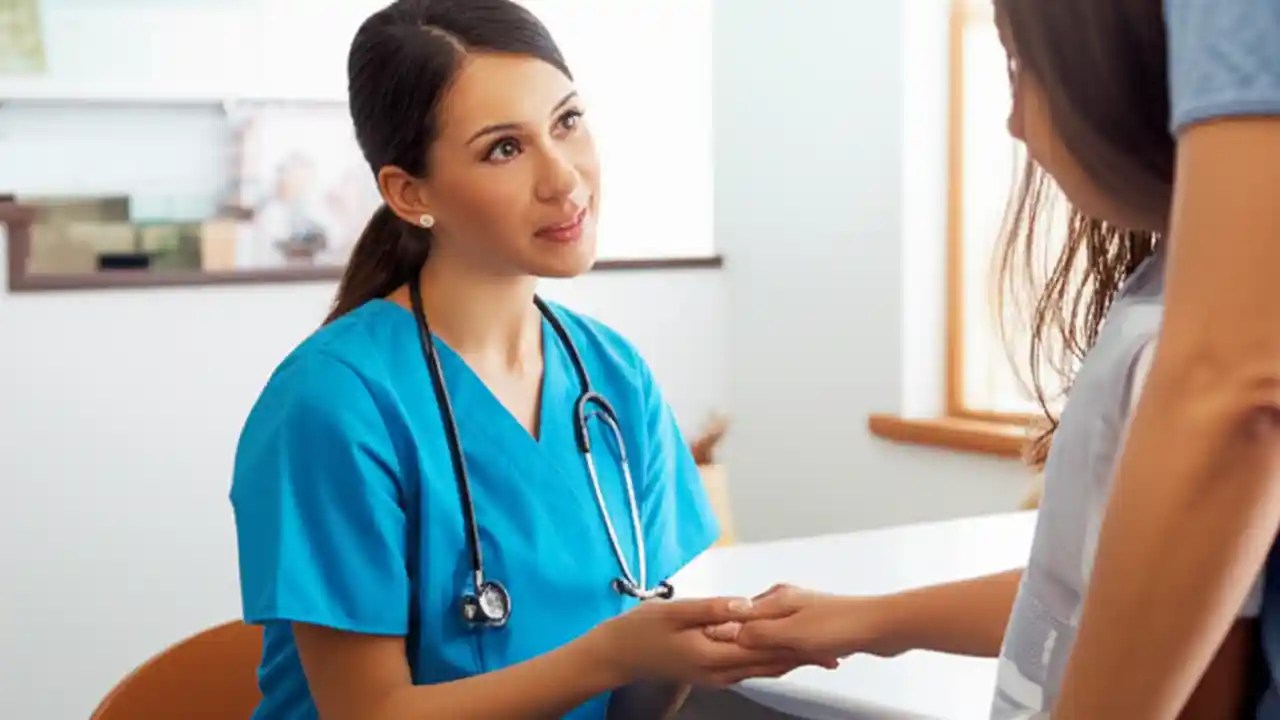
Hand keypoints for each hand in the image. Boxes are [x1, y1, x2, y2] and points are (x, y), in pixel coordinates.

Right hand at [588, 596, 839, 687]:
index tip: (823, 639)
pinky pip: (750, 668)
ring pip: (762, 669)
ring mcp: (717, 676)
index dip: (796, 644)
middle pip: (770, 664)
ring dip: (790, 660)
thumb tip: (744, 605)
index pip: (764, 650)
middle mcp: (720, 672)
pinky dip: (771, 660)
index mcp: (713, 655)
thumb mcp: (674, 612)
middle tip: (834, 650)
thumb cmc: (641, 631)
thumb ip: (711, 608)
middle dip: (802, 657)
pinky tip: (783, 654)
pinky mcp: (713, 673)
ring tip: (819, 653)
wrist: (618, 656)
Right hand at [712, 584, 898, 658]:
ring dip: (767, 647)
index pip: (738, 616)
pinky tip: (792, 657)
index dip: (724, 631)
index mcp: (776, 600)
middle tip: (731, 656)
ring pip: (773, 633)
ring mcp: (802, 612)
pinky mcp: (817, 624)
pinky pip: (792, 638)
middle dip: (744, 640)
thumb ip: (759, 635)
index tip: (709, 642)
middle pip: (754, 623)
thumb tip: (728, 634)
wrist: (882, 625)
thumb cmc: (842, 625)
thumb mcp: (791, 634)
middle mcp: (787, 601)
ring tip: (756, 660)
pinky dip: (787, 649)